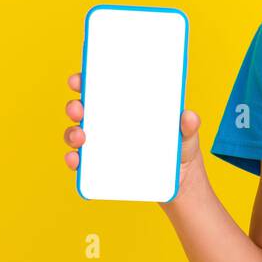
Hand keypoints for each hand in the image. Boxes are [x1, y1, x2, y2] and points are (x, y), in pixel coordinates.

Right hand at [63, 71, 204, 187]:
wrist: (179, 182)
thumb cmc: (180, 147)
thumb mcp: (187, 134)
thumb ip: (189, 125)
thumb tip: (189, 116)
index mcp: (127, 105)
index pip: (102, 86)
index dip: (86, 79)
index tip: (79, 79)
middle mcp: (110, 121)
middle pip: (84, 108)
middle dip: (74, 105)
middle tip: (78, 109)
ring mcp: (103, 144)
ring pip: (77, 133)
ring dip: (72, 133)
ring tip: (80, 138)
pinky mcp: (101, 166)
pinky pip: (81, 162)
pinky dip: (74, 160)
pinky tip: (76, 160)